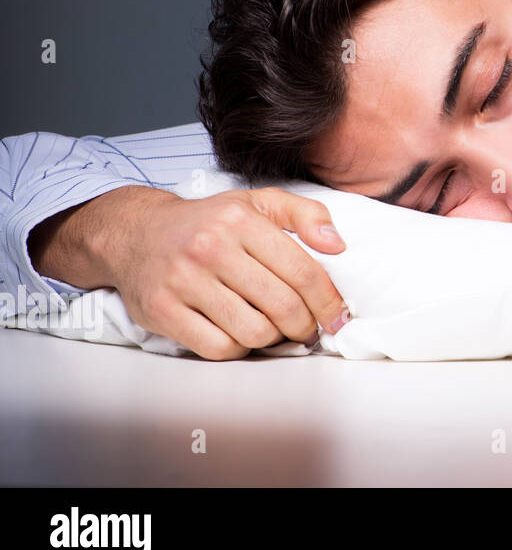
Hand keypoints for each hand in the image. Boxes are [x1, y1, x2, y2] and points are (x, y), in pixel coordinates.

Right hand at [36, 185, 350, 359]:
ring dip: (273, 338)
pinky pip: (218, 347)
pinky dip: (238, 348)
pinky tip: (241, 334)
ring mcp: (183, 281)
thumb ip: (305, 214)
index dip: (328, 302)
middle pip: (281, 306)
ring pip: (253, 332)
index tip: (339, 318)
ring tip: (274, 328)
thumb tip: (337, 245)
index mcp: (241, 220)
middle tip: (307, 329)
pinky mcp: (162, 311)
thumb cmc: (207, 221)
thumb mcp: (257, 202)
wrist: (135, 233)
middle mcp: (211, 248)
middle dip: (305, 326)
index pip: (302, 271)